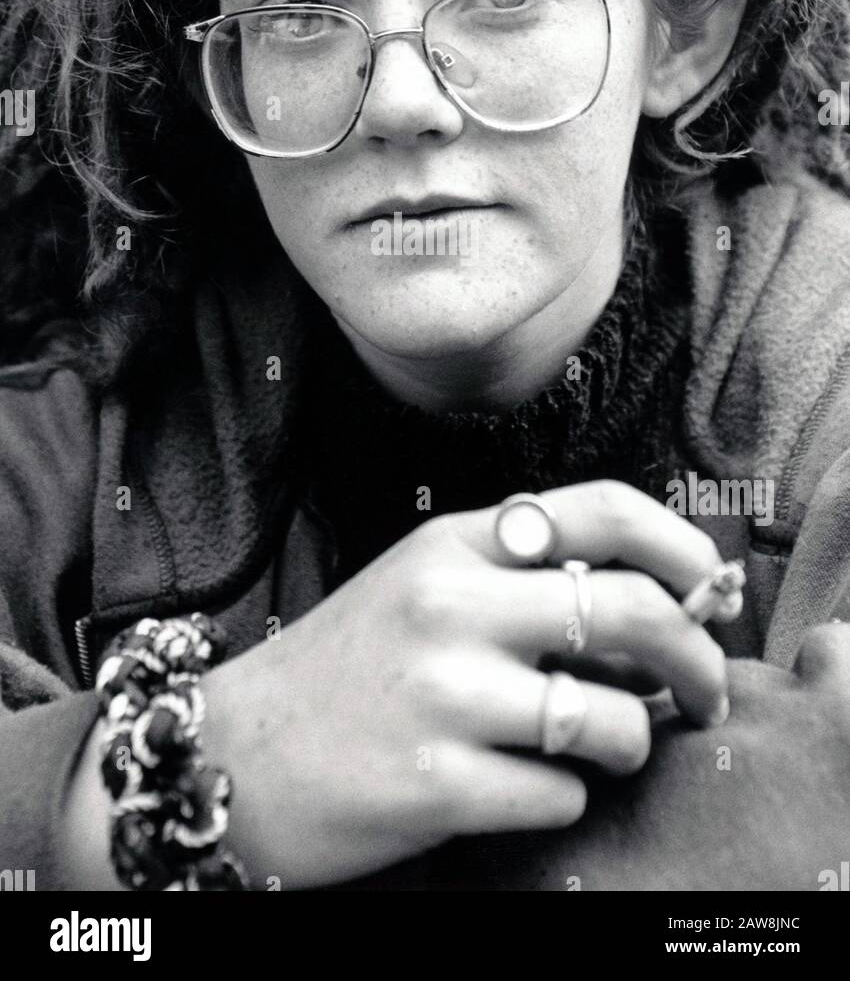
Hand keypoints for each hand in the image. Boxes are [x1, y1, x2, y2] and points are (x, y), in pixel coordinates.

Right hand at [199, 479, 728, 887]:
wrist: (235, 753)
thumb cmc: (347, 667)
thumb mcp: (423, 585)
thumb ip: (522, 578)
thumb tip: (660, 605)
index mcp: (452, 541)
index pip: (603, 511)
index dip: (682, 547)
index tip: (710, 589)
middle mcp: (451, 603)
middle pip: (633, 610)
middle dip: (698, 659)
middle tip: (706, 691)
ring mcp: (444, 693)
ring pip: (614, 718)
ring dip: (633, 742)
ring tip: (607, 748)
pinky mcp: (435, 782)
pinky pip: (561, 796)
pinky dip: (564, 798)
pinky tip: (523, 787)